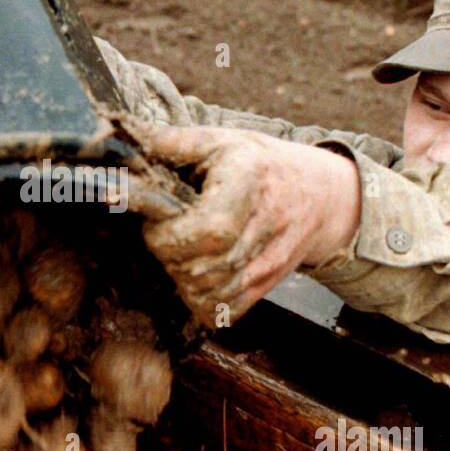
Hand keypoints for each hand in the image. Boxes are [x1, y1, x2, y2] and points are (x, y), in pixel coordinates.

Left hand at [129, 124, 360, 326]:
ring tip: (182, 252)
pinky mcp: (267, 286)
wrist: (322, 195)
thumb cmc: (264, 164)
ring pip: (210, 293)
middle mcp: (264, 227)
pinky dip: (200, 300)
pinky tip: (196, 274)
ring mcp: (268, 262)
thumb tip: (127, 142)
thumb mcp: (223, 140)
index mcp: (250, 183)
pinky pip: (224, 310)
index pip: (209, 230)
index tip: (156, 222)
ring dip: (181, 278)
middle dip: (169, 255)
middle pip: (202, 267)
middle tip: (165, 235)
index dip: (170, 234)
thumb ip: (175, 142)